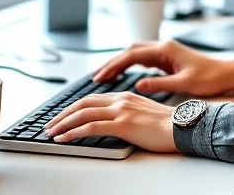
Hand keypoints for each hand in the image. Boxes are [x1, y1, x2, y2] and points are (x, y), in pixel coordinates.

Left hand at [43, 92, 175, 151]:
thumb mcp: (145, 114)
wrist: (183, 127)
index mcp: (125, 96)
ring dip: (63, 123)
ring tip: (51, 133)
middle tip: (50, 124)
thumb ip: (129, 113)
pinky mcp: (122, 124)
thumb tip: (116, 123)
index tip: (63, 116)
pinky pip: (91, 126)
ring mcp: (121, 111)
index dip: (74, 107)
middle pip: (83, 103)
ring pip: (83, 113)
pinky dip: (73, 132)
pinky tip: (64, 138)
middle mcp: (120, 100)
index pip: (92, 98)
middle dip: (63, 114)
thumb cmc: (168, 125)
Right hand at [93, 40, 233, 96]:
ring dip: (119, 63)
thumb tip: (138, 85)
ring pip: (134, 54)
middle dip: (112, 63)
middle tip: (96, 77)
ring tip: (103, 76)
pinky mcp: (166, 58)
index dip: (114, 65)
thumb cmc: (210, 78)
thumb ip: (161, 84)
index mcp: (166, 49)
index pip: (132, 55)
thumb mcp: (185, 83)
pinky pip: (142, 59)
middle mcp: (163, 47)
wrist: (226, 73)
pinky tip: (122, 74)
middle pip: (130, 51)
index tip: (101, 76)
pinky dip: (129, 66)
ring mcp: (164, 51)